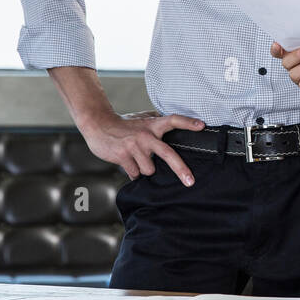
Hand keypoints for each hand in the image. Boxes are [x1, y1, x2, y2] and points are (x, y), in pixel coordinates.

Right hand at [81, 110, 206, 184]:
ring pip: (149, 170)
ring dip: (144, 169)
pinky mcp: (123, 156)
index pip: (173, 120)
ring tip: (136, 159)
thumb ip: (156, 121)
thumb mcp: (141, 118)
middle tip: (190, 181)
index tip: (201, 126)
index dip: (187, 123)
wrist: (98, 124)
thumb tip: (174, 124)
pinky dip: (132, 172)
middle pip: (168, 154)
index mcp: (152, 125)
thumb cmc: (123, 124)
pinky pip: (135, 174)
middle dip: (180, 169)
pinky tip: (127, 162)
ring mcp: (134, 146)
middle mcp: (146, 135)